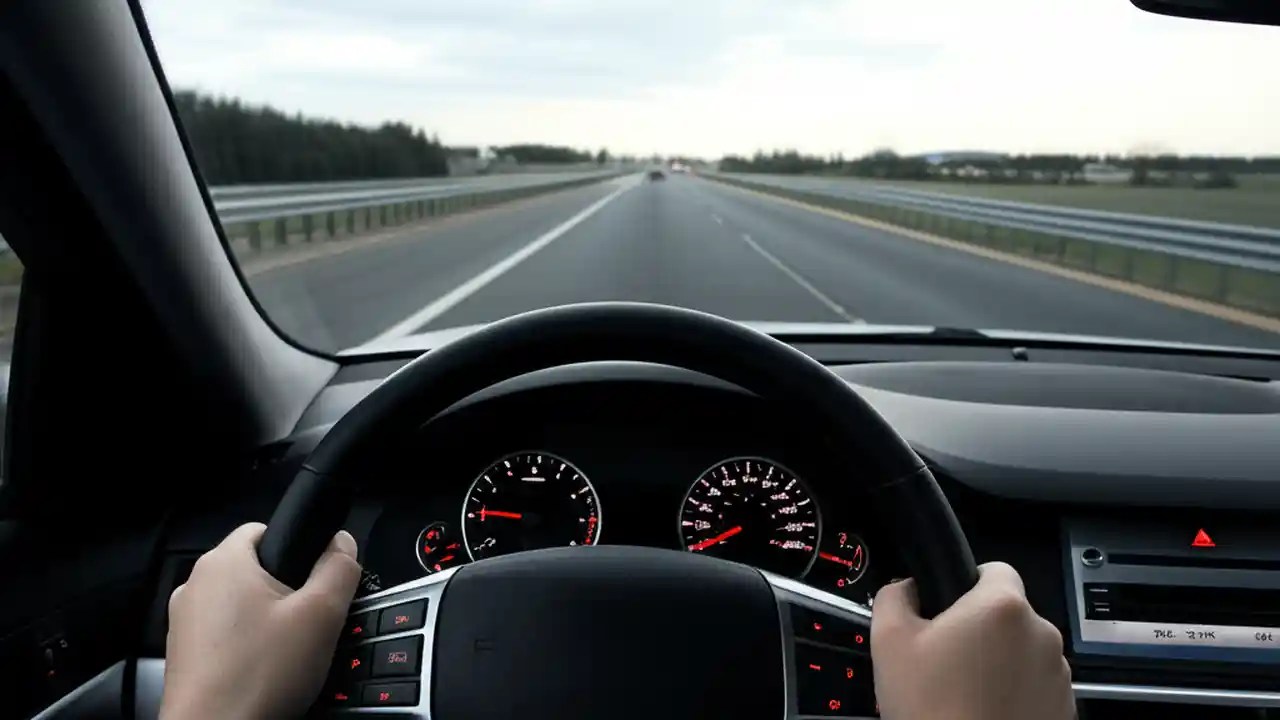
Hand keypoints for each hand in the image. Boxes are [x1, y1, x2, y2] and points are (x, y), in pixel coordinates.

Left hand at [160, 523, 360, 719]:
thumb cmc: (257, 678)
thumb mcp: (321, 615)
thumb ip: (339, 568)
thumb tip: (342, 543)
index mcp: (223, 562)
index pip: (266, 528)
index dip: (300, 549)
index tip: (317, 578)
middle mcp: (195, 586)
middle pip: (256, 570)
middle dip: (287, 591)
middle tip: (309, 623)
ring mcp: (185, 622)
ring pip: (242, 605)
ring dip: (268, 621)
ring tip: (289, 653)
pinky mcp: (185, 654)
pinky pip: (227, 636)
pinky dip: (248, 647)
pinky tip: (266, 671)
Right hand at [870, 562, 1073, 719]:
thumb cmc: (931, 708)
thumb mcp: (888, 642)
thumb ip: (894, 597)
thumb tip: (906, 589)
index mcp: (1001, 606)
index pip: (993, 568)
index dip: (966, 585)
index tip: (947, 611)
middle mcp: (1042, 634)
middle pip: (1007, 614)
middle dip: (980, 629)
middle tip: (945, 658)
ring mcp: (1058, 674)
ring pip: (1023, 651)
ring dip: (1001, 662)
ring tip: (965, 691)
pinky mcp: (1065, 708)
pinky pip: (1036, 685)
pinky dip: (1016, 692)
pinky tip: (987, 710)